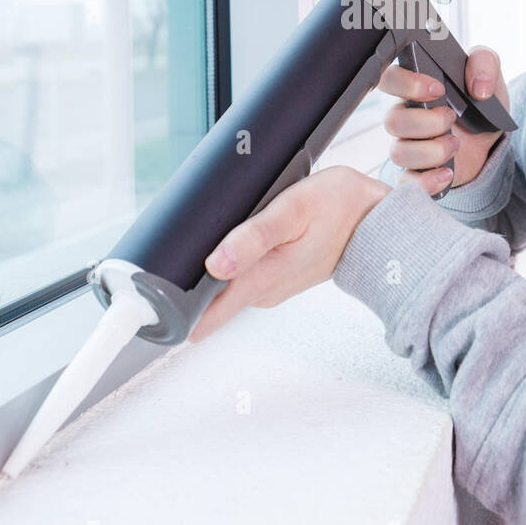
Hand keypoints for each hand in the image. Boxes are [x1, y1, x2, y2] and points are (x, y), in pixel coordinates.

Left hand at [188, 167, 390, 342]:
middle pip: (206, 296)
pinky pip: (240, 275)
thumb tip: (215, 262)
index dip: (171, 312)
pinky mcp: (276, 277)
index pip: (204, 314)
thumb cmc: (341, 209)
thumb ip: (253, 236)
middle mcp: (262, 291)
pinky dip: (230, 261)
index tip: (146, 303)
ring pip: (223, 283)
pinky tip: (234, 239)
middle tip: (174, 247)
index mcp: (262, 280)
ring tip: (206, 236)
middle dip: (185, 276)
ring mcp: (269, 286)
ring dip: (209, 265)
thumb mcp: (294, 211)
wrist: (379, 222)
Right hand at [379, 45, 509, 194]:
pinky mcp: (418, 174)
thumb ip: (485, 62)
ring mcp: (409, 147)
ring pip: (398, 153)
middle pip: (392, 121)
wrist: (490, 138)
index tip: (437, 89)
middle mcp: (405, 116)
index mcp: (415, 88)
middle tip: (452, 118)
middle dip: (425, 122)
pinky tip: (448, 173)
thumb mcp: (488, 75)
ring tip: (456, 144)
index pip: (389, 79)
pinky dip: (426, 182)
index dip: (406, 84)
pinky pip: (406, 184)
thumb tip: (478, 87)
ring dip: (430, 151)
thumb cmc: (479, 102)